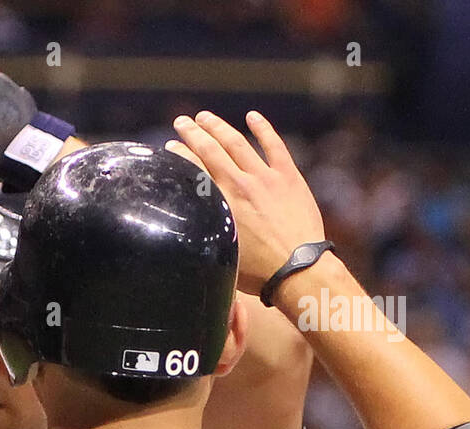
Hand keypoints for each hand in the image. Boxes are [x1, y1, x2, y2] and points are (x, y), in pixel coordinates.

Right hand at [168, 111, 324, 296]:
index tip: (171, 146)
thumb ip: (208, 231)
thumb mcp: (222, 252)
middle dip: (193, 132)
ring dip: (219, 127)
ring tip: (205, 117)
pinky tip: (252, 117)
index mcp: (222, 203)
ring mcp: (266, 177)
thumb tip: (190, 225)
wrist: (298, 268)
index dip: (180, 154)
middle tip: (181, 122)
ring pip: (238, 143)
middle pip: (212, 149)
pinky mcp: (289, 177)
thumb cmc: (259, 270)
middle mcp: (240, 184)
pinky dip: (263, 129)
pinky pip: (274, 146)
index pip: (195, 168)